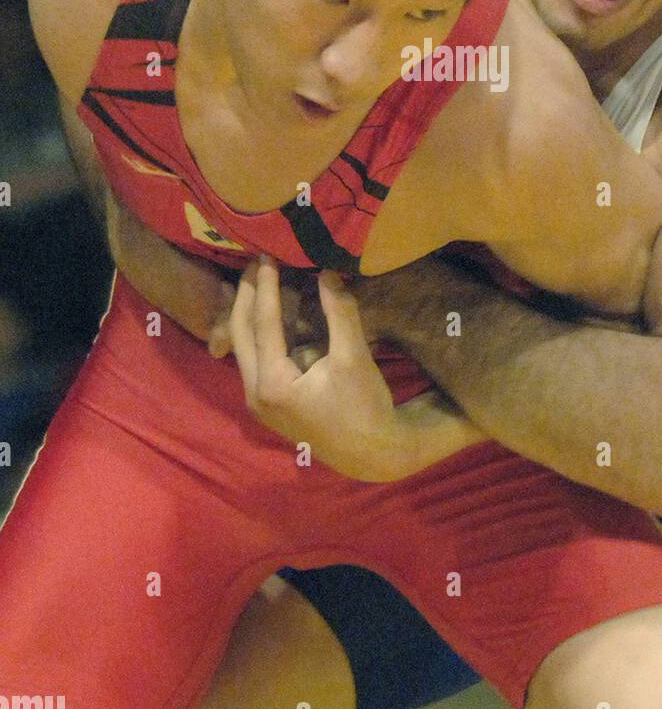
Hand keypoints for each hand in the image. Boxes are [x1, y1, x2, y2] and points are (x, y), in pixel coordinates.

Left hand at [226, 256, 420, 481]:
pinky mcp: (268, 403)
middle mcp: (255, 394)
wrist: (373, 453)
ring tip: (256, 279)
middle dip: (245, 295)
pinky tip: (271, 311)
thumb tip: (327, 271)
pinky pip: (256, 358)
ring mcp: (258, 401)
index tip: (266, 255)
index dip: (265, 286)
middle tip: (254, 261)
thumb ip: (339, 312)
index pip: (263, 324)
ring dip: (249, 312)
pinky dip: (260, 332)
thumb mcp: (353, 357)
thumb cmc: (365, 407)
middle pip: (240, 333)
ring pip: (244, 346)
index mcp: (273, 384)